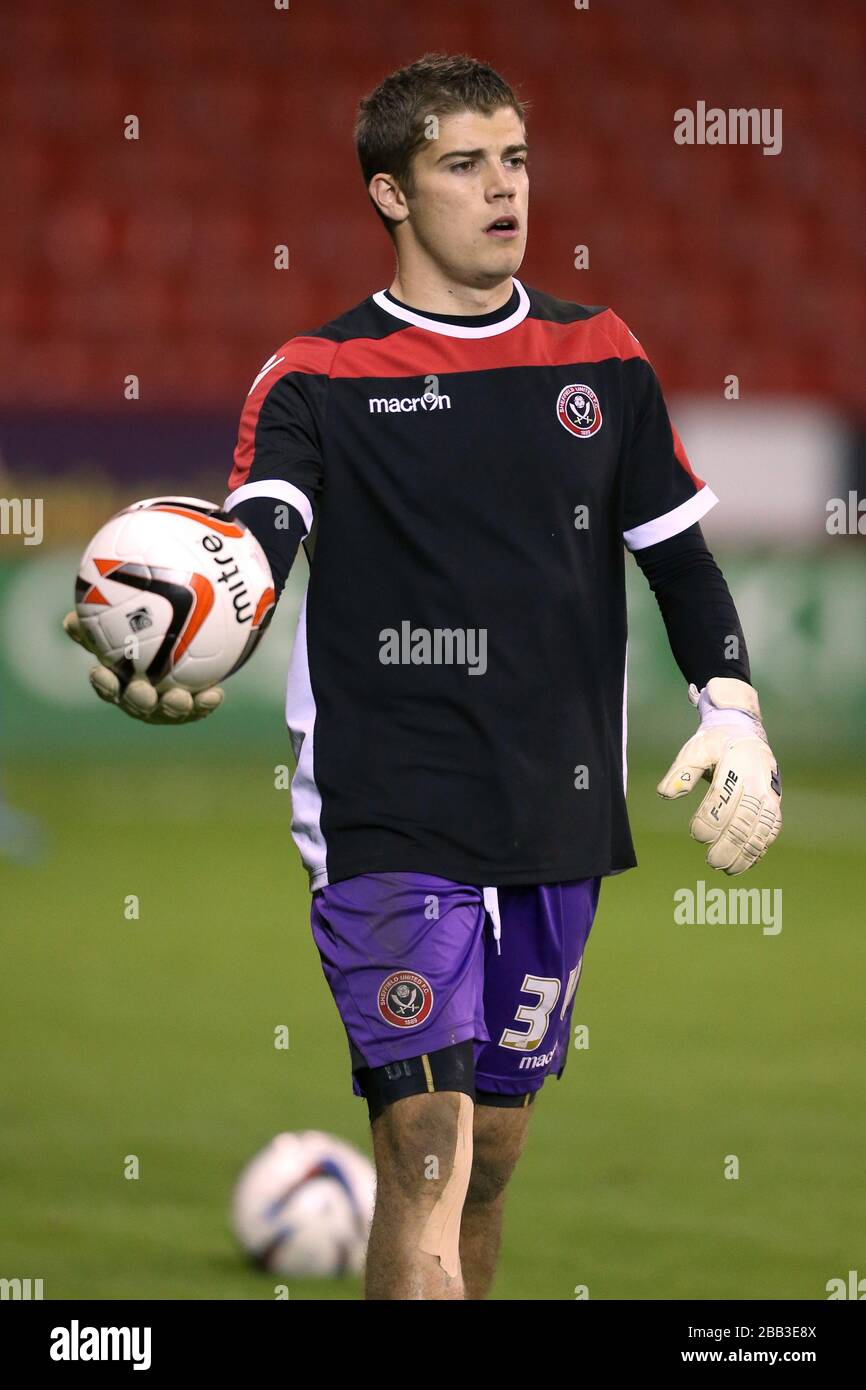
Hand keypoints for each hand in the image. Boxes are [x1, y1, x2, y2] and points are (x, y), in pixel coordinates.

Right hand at [63, 611, 223, 723]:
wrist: (185, 643)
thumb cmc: (145, 634)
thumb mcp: (124, 626)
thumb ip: (100, 625)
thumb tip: (68, 621)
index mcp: (121, 684)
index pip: (107, 687)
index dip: (103, 683)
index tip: (100, 672)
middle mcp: (141, 700)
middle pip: (137, 705)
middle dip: (138, 701)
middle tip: (142, 692)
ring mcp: (167, 707)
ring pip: (169, 711)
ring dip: (174, 706)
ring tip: (180, 698)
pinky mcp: (193, 708)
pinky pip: (200, 708)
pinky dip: (206, 703)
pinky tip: (216, 694)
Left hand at [657, 677, 780, 874]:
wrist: (745, 733)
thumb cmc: (716, 743)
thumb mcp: (696, 749)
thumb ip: (681, 772)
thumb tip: (666, 794)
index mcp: (738, 765)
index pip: (724, 799)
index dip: (710, 821)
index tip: (696, 835)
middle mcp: (758, 782)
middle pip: (745, 820)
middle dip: (729, 844)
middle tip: (712, 862)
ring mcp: (770, 795)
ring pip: (762, 830)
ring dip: (747, 853)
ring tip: (728, 870)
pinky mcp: (774, 805)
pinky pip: (770, 831)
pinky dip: (759, 849)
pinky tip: (745, 864)